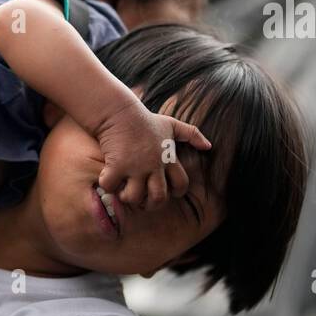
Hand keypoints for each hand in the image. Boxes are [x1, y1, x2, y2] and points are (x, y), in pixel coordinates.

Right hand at [94, 99, 211, 208]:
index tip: (165, 190)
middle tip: (143, 201)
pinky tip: (106, 178)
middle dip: (151, 204)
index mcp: (168, 158)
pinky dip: (107, 185)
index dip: (176, 192)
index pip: (182, 183)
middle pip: (158, 197)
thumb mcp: (171, 124)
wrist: (120, 112)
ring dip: (128, 197)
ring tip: (123, 191)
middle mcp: (154, 165)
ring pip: (134, 196)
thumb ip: (192, 134)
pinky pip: (111, 186)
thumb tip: (208, 146)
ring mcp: (135, 166)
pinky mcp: (117, 165)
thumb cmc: (145, 119)